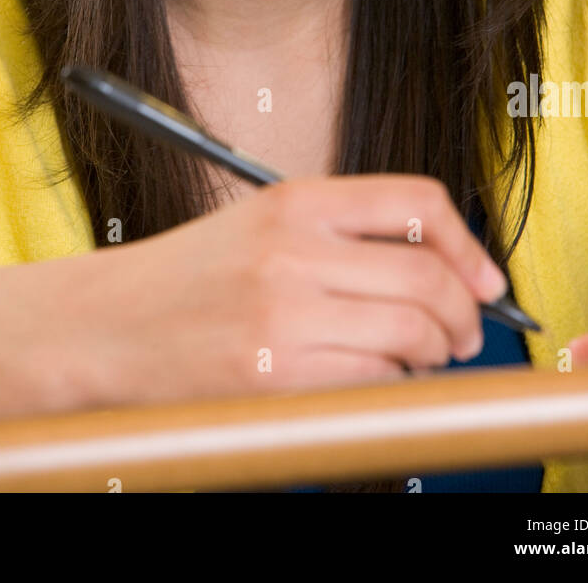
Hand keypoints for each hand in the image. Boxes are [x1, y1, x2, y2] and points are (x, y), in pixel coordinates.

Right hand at [50, 175, 509, 411]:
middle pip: (428, 275)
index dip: (469, 246)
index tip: (485, 280)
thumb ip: (342, 237)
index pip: (418, 202)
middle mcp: (294, 247)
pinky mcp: (274, 375)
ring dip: (434, 356)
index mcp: (295, 199)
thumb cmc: (185, 282)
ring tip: (418, 362)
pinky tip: (380, 383)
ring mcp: (284, 312)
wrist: (101, 329)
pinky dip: (395, 387)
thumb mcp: (262, 228)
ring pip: (412, 332)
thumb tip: (442, 267)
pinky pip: (374, 381)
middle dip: (466, 316)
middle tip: (462, 336)